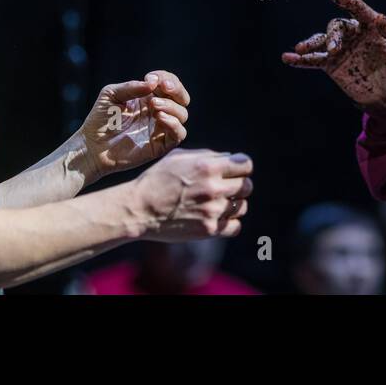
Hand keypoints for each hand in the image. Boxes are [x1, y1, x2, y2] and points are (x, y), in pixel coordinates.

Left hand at [78, 71, 190, 178]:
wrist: (92, 146)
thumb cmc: (100, 119)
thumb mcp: (111, 94)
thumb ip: (131, 87)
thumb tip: (152, 83)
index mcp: (149, 97)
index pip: (169, 83)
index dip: (165, 77)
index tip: (150, 78)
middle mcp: (158, 112)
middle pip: (182, 98)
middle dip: (177, 90)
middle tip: (164, 87)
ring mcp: (160, 128)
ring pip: (182, 114)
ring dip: (171, 106)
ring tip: (154, 105)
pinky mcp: (160, 145)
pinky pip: (179, 134)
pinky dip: (174, 124)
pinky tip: (159, 118)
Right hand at [133, 149, 252, 241]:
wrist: (138, 209)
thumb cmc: (157, 179)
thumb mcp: (180, 157)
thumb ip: (208, 156)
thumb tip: (230, 158)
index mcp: (208, 167)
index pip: (246, 164)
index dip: (242, 166)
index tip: (234, 170)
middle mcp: (213, 188)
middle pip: (247, 186)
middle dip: (238, 184)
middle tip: (225, 187)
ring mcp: (212, 211)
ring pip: (243, 206)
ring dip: (234, 203)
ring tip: (219, 202)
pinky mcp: (208, 230)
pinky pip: (235, 226)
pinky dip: (230, 222)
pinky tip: (219, 217)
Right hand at [281, 0, 385, 109]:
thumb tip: (380, 18)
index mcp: (372, 26)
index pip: (358, 9)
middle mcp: (354, 34)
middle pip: (337, 27)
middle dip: (333, 36)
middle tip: (333, 49)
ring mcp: (341, 49)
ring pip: (321, 40)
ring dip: (311, 43)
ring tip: (300, 49)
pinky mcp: (332, 65)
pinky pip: (313, 60)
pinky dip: (300, 60)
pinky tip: (287, 58)